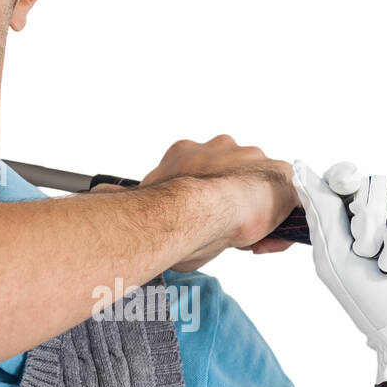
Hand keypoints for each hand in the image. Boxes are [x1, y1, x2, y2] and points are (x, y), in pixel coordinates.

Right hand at [92, 134, 297, 271]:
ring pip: (257, 183)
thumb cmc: (169, 214)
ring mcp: (251, 157)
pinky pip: (286, 196)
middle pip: (229, 172)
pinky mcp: (280, 173)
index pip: (198, 171)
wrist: (206, 209)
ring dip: (254, 207)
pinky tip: (268, 240)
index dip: (200, 197)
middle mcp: (219, 146)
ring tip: (246, 237)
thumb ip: (139, 203)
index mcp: (186, 152)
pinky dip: (281, 216)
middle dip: (229, 199)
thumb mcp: (147, 203)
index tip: (197, 219)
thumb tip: (101, 198)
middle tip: (224, 230)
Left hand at [292, 159, 386, 386]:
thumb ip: (319, 210)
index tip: (342, 183)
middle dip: (367, 221)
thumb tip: (300, 168)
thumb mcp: (333, 256)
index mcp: (359, 218)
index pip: (351, 178)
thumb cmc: (372, 303)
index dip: (344, 176)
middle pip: (377, 183)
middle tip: (367, 255)